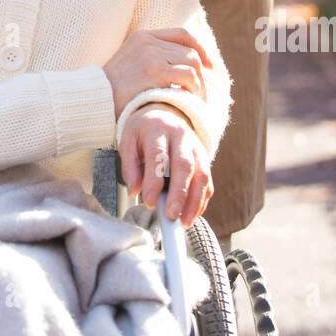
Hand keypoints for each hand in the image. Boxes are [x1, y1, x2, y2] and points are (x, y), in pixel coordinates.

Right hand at [103, 27, 212, 121]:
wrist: (91, 99)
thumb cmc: (110, 90)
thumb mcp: (129, 64)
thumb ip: (150, 58)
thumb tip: (177, 65)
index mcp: (143, 36)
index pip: (182, 34)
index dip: (200, 48)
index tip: (208, 65)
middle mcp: (148, 41)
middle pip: (190, 51)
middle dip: (201, 72)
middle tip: (200, 92)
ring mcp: (151, 54)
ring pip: (192, 63)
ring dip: (198, 83)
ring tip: (194, 98)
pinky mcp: (153, 71)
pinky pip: (187, 76)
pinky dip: (193, 89)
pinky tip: (187, 99)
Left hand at [118, 106, 212, 228]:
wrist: (163, 113)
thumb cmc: (143, 132)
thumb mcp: (128, 141)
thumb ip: (130, 166)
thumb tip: (135, 191)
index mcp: (158, 130)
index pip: (158, 157)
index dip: (154, 182)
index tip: (150, 203)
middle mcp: (180, 136)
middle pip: (185, 165)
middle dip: (180, 194)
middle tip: (172, 216)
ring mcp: (196, 146)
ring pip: (201, 174)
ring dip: (195, 201)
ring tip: (185, 222)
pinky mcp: (204, 157)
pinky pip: (207, 180)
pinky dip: (202, 199)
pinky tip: (193, 214)